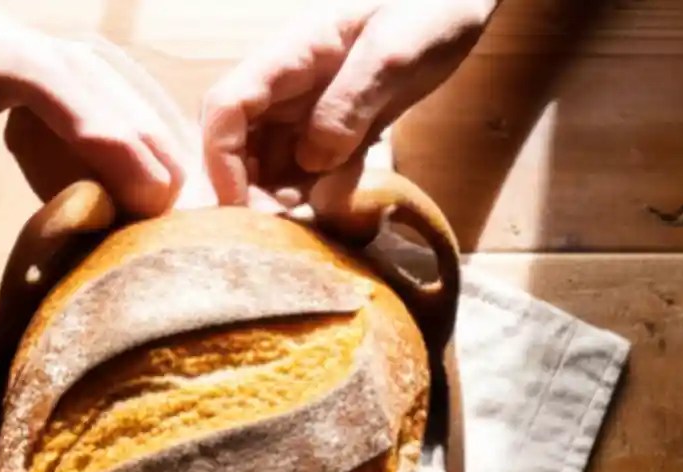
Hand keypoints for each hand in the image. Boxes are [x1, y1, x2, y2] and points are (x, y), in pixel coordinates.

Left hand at [0, 0, 187, 267]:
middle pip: (150, 133)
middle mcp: (82, 67)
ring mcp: (91, 67)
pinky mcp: (88, 76)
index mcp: (47, 77)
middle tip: (137, 245)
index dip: (138, 190)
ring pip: (148, 126)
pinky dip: (133, 160)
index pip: (115, 138)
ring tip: (126, 223)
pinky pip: (129, 123)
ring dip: (148, 174)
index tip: (142, 242)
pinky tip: (104, 189)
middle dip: (157, 190)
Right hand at [202, 0, 496, 204]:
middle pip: (239, 146)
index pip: (227, 109)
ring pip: (272, 166)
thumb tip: (313, 160)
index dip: (222, 162)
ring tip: (312, 230)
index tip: (241, 210)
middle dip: (249, 193)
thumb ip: (351, 103)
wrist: (460, 2)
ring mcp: (311, 112)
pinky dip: (322, 198)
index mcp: (289, 57)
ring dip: (283, 202)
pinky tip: (344, 214)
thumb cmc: (428, 8)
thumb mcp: (393, 51)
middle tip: (280, 236)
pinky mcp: (339, 133)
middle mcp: (289, 88)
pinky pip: (315, 174)